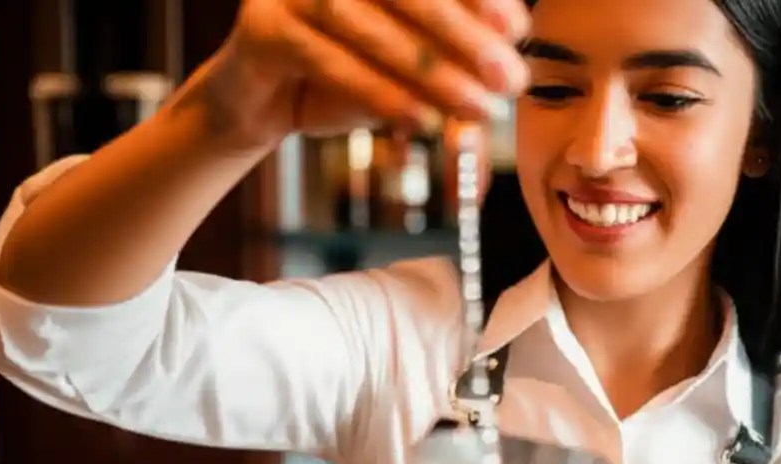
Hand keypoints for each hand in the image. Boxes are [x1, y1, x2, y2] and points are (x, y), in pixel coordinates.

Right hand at [204, 0, 530, 148]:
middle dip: (464, 35)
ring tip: (477, 110)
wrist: (262, 103)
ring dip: (430, 71)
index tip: (518, 29)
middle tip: (509, 79)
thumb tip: (510, 63)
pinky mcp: (262, 29)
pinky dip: (382, 94)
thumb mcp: (406, 58)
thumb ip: (449, 51)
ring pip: (368, 25)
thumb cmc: (347, 71)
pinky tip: (423, 122)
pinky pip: (330, 61)